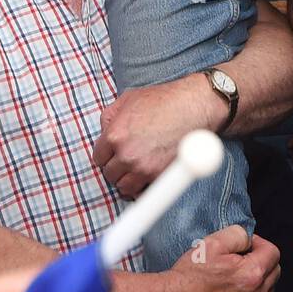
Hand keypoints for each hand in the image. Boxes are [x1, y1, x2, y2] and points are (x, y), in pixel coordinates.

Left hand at [94, 74, 220, 198]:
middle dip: (117, 167)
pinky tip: (147, 176)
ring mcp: (143, 168)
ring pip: (124, 187)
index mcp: (115, 135)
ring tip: (137, 169)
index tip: (114, 154)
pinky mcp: (159, 176)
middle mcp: (126, 154)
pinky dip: (143, 188)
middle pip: (109, 174)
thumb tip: (103, 131)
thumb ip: (110, 116)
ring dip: (128, 180)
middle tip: (128, 159)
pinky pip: (142, 193)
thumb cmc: (164, 100)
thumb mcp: (128, 98)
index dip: (107, 155)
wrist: (194, 107)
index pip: (98, 158)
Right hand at [160, 226, 279, 291]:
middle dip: (261, 261)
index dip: (259, 243)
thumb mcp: (212, 243)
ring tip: (234, 277)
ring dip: (258, 282)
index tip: (246, 245)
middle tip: (240, 259)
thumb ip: (238, 234)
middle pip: (275, 272)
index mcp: (252, 274)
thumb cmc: (189, 276)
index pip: (273, 253)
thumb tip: (248, 239)